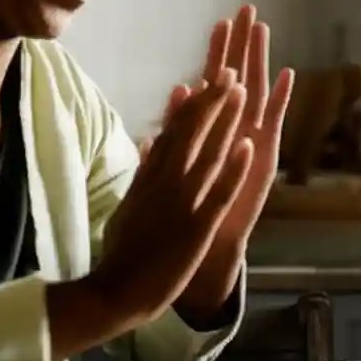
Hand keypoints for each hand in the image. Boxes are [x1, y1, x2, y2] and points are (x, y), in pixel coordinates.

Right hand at [88, 74, 254, 325]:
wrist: (114, 291)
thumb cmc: (123, 251)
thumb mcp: (128, 203)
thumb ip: (142, 172)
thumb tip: (148, 141)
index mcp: (151, 177)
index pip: (174, 132)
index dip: (194, 104)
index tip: (208, 79)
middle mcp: (165, 182)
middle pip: (192, 133)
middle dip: (213, 100)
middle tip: (231, 70)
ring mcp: (181, 202)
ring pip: (208, 153)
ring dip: (225, 120)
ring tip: (241, 90)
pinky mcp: (195, 226)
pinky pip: (218, 193)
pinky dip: (232, 168)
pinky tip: (247, 146)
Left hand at [145, 6, 294, 243]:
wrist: (208, 245)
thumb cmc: (191, 208)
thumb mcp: (180, 161)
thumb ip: (183, 125)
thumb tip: (179, 89)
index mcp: (214, 129)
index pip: (216, 81)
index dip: (219, 52)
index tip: (221, 20)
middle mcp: (236, 129)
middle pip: (241, 77)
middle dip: (244, 44)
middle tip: (248, 9)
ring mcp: (253, 139)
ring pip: (258, 91)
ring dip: (261, 60)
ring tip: (264, 29)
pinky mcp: (265, 155)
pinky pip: (274, 122)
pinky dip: (282, 99)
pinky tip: (289, 75)